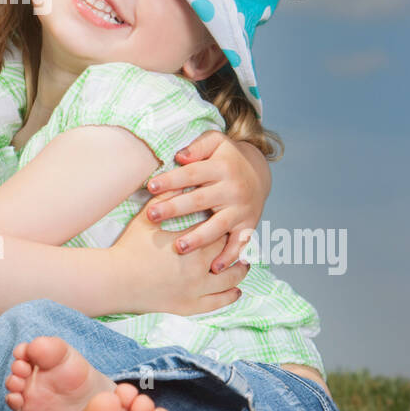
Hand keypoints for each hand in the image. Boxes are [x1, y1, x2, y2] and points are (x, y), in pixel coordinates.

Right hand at [110, 209, 248, 315]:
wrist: (116, 281)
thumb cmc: (129, 248)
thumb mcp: (148, 218)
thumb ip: (167, 197)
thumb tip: (183, 180)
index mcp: (192, 245)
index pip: (219, 231)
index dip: (224, 224)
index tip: (226, 218)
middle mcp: (200, 269)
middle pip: (227, 253)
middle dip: (233, 244)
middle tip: (238, 237)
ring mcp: (197, 291)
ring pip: (229, 280)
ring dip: (240, 271)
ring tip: (245, 264)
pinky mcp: (190, 307)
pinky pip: (218, 303)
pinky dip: (230, 296)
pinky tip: (236, 290)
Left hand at [144, 130, 268, 269]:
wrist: (259, 172)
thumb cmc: (227, 157)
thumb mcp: (216, 141)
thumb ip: (198, 146)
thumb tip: (180, 156)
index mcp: (222, 168)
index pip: (192, 174)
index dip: (171, 180)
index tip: (150, 186)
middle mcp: (233, 189)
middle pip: (200, 200)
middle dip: (175, 209)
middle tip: (152, 215)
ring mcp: (241, 210)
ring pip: (218, 226)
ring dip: (199, 238)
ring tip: (178, 246)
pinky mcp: (249, 225)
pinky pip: (239, 244)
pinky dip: (229, 257)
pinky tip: (214, 268)